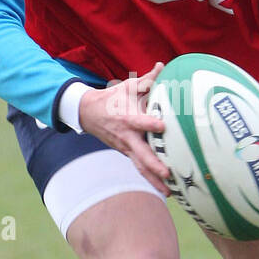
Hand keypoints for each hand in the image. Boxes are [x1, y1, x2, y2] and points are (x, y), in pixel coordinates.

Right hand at [78, 61, 171, 194]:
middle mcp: (126, 137)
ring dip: (154, 180)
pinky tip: (165, 190)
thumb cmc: (112, 98)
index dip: (150, 123)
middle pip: (141, 153)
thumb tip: (163, 66)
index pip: (139, 121)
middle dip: (154, 165)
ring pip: (141, 167)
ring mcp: (126, 148)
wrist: (88, 114)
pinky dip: (151, 180)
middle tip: (168, 173)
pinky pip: (140, 168)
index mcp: (127, 118)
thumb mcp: (127, 87)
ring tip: (170, 192)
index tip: (163, 125)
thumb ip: (147, 79)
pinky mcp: (127, 154)